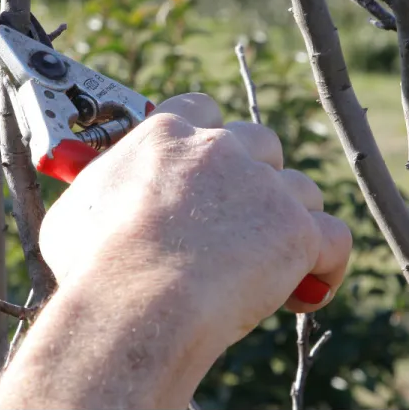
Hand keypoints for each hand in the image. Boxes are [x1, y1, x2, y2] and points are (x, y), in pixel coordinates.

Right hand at [40, 93, 352, 354]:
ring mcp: (262, 186)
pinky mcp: (296, 230)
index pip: (200, 108)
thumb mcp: (74, 215)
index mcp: (165, 133)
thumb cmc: (94, 266)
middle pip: (260, 143)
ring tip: (271, 265)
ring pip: (301, 189)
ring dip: (291, 221)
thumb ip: (97, 197)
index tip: (205, 167)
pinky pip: (334, 237)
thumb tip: (88, 210)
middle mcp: (219, 148)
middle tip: (240, 223)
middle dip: (257, 178)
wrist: (136, 301)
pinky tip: (309, 287)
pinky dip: (327, 262)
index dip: (208, 137)